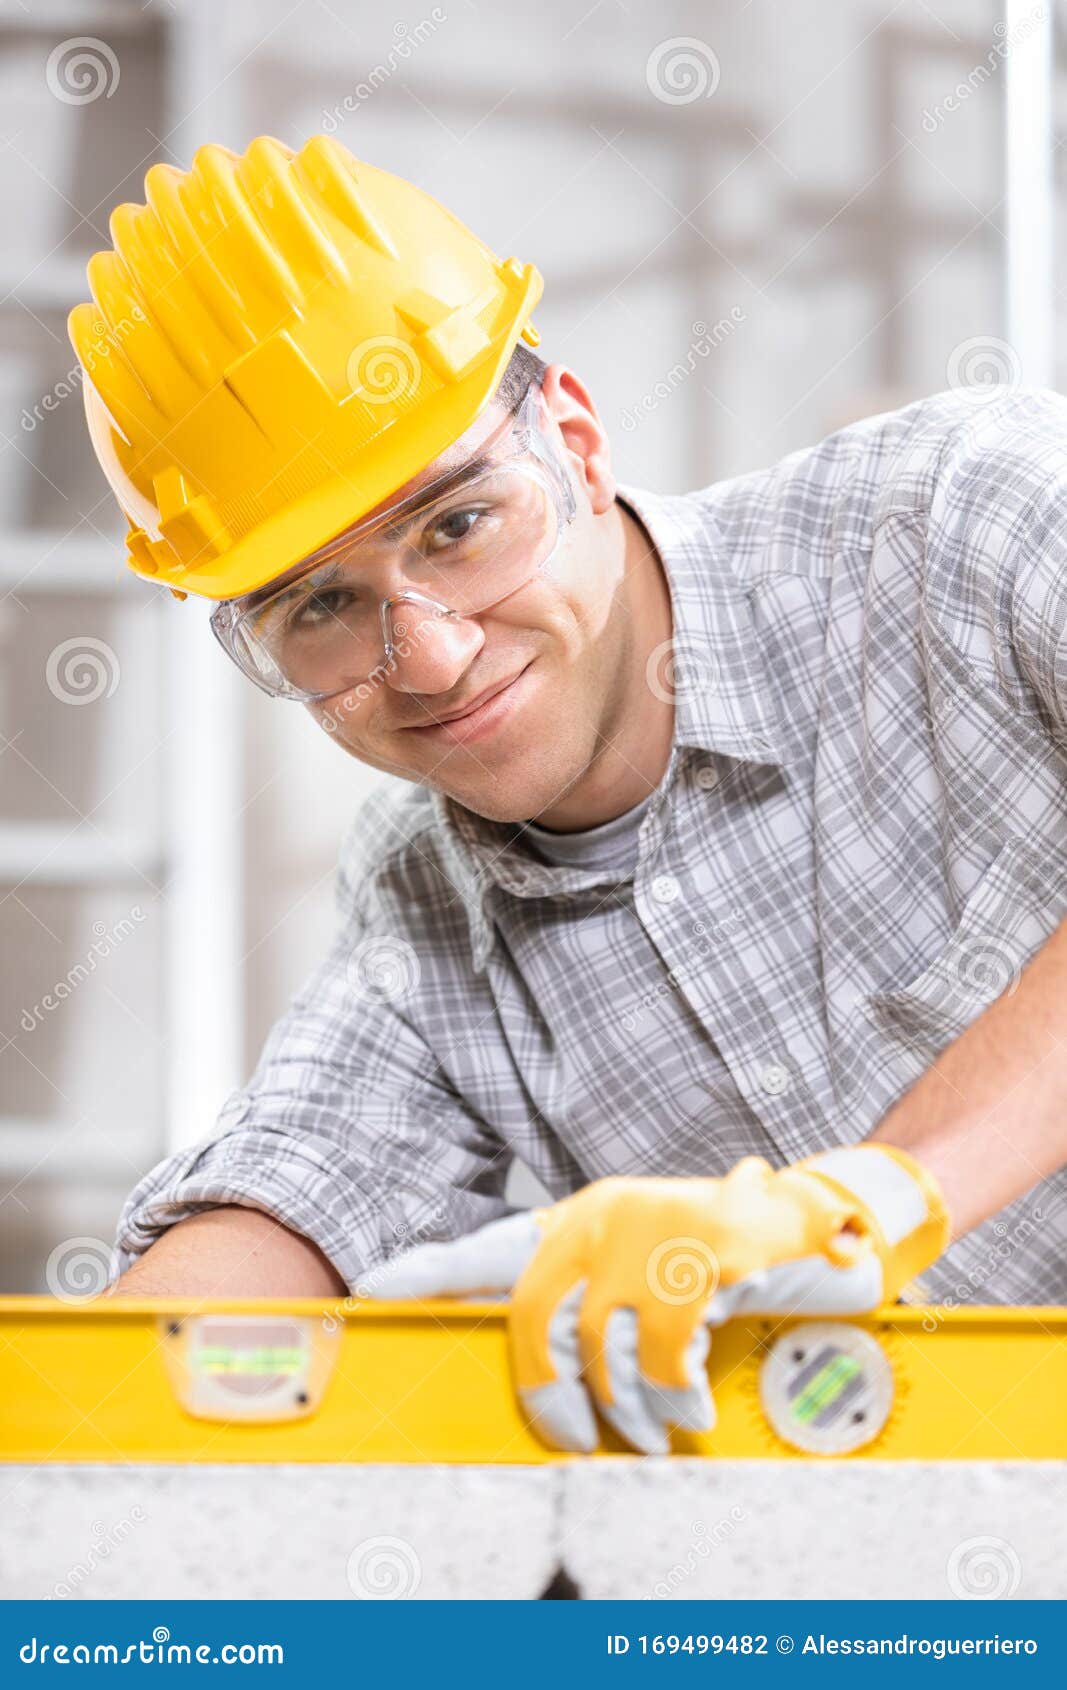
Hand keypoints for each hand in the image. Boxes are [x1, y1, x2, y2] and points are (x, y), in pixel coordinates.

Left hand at [368, 1146, 948, 1453]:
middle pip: (534, 1318)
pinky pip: (660, 1355)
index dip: (432, 1270)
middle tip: (572, 1437)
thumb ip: (596, 1294)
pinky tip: (688, 1404)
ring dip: (625, 1407)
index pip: (494, 1246)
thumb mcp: (652, 1260)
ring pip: (600, 1349)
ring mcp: (651, 1233)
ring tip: (653, 1430)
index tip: (371, 1290)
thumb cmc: (730, 1253)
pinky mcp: (701, 1258)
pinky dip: (672, 1394)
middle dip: (546, 1392)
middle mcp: (605, 1215)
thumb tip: (549, 1359)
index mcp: (585, 1215)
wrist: (829, 1216)